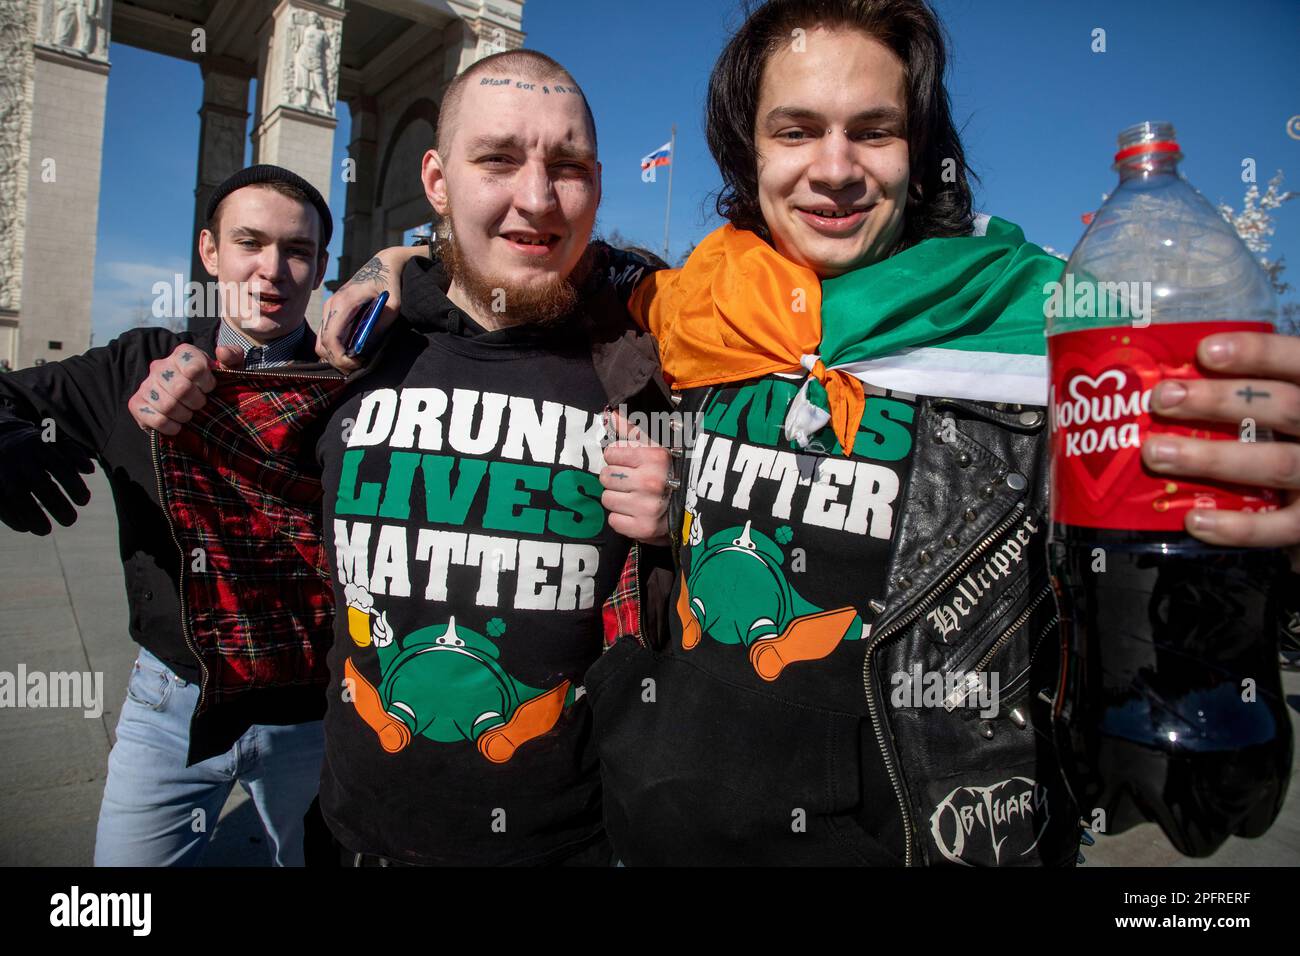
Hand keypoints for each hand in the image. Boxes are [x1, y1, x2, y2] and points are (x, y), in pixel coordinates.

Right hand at [0, 419, 94, 534]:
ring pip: (17, 494)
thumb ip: (74, 455)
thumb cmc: (37, 447)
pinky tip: (25, 528)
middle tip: (71, 521)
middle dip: (56, 504)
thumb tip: (89, 469)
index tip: (84, 501)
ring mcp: (3, 471)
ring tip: (45, 531)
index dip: (73, 484)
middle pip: (39, 482)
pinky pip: (0, 502)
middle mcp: (20, 458)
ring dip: (31, 515)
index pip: (60, 465)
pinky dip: (11, 517)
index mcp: (40, 447)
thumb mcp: (56, 443)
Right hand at [128, 343, 242, 435]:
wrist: (191, 406)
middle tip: (200, 405)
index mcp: (183, 353)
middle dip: (197, 402)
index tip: (209, 389)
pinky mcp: (136, 403)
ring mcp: (146, 384)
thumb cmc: (213, 386)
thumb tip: (222, 351)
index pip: (194, 368)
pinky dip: (171, 427)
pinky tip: (177, 425)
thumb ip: (233, 356)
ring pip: (168, 405)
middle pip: (181, 388)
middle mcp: (160, 365)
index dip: (206, 383)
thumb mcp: (229, 370)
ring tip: (189, 414)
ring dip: (185, 415)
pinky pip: (156, 419)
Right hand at [316, 247, 419, 372]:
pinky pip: (326, 336)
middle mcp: (331, 306)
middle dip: (337, 361)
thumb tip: (367, 348)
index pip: (331, 338)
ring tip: (355, 362)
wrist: (382, 266)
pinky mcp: (332, 312)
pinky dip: (334, 348)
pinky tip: (352, 352)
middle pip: (323, 344)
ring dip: (334, 356)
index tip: (357, 365)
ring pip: (321, 342)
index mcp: (343, 303)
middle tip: (358, 368)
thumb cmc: (389, 284)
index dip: (340, 358)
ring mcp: (329, 309)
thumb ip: (381, 325)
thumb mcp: (393, 305)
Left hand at [599, 408, 670, 544]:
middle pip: (606, 476)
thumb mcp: (658, 448)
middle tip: (631, 482)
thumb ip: (632, 431)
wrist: (694, 509)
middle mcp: (651, 482)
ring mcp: (648, 507)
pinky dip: (622, 518)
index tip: (629, 464)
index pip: (610, 453)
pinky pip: (614, 521)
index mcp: (655, 457)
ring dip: (618, 498)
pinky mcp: (644, 529)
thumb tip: (609, 415)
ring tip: (634, 497)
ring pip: (607, 499)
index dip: (617, 458)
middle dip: (616, 479)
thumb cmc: (672, 474)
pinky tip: (636, 513)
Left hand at [1142, 330, 1299, 549]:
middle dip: (1219, 402)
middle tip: (1163, 399)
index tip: (1205, 351)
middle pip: (1284, 407)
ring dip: (1211, 458)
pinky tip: (1193, 520)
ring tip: (1156, 453)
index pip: (1299, 361)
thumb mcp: (1280, 407)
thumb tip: (1176, 381)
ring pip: (1276, 464)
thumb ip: (1251, 393)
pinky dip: (1236, 526)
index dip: (1257, 353)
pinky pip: (1278, 527)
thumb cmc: (1289, 438)